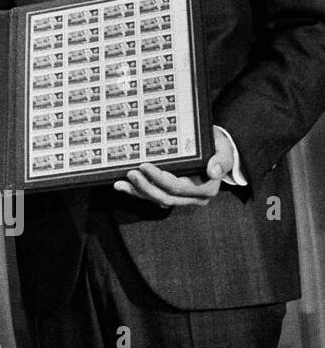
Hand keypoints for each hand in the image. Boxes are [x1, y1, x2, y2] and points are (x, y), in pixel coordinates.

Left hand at [112, 127, 234, 207]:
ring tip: (121, 183)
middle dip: (145, 187)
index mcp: (206, 189)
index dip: (159, 179)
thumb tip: (213, 171)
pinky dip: (137, 191)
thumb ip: (222, 159)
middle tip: (130, 172)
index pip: (178, 188)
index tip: (145, 166)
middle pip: (165, 197)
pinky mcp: (170, 194)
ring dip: (138, 191)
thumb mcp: (225, 150)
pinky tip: (122, 185)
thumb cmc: (218, 148)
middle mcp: (193, 197)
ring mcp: (181, 198)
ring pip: (156, 199)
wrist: (216, 150)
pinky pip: (153, 196)